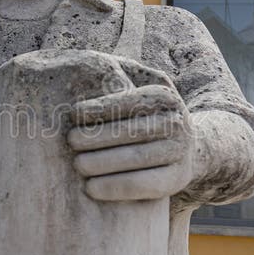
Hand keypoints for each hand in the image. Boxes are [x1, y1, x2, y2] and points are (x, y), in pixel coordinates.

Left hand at [68, 84, 194, 200]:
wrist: (182, 148)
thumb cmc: (142, 115)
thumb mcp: (138, 88)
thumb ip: (117, 77)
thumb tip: (86, 66)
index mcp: (165, 97)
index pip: (129, 101)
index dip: (100, 108)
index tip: (73, 115)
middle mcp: (178, 123)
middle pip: (131, 131)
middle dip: (96, 137)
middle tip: (71, 142)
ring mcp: (180, 153)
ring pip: (136, 158)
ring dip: (102, 163)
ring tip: (78, 164)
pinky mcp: (177, 180)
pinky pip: (144, 185)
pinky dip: (115, 188)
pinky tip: (91, 188)